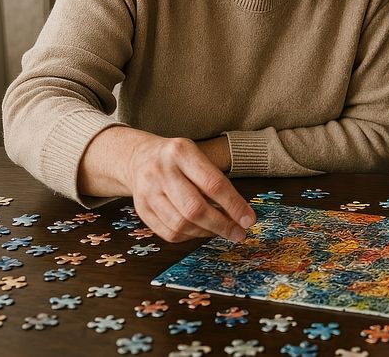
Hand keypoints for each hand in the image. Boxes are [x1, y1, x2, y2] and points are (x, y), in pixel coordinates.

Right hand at [81, 127, 255, 242]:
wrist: (139, 157)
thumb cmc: (178, 158)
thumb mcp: (197, 155)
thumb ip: (215, 180)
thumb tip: (240, 213)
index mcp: (181, 152)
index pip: (213, 184)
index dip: (234, 205)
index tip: (249, 220)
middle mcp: (162, 171)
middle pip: (195, 209)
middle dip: (222, 225)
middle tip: (239, 234)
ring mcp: (147, 192)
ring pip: (181, 225)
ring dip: (207, 233)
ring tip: (222, 231)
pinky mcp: (142, 210)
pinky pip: (169, 233)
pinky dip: (190, 236)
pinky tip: (202, 231)